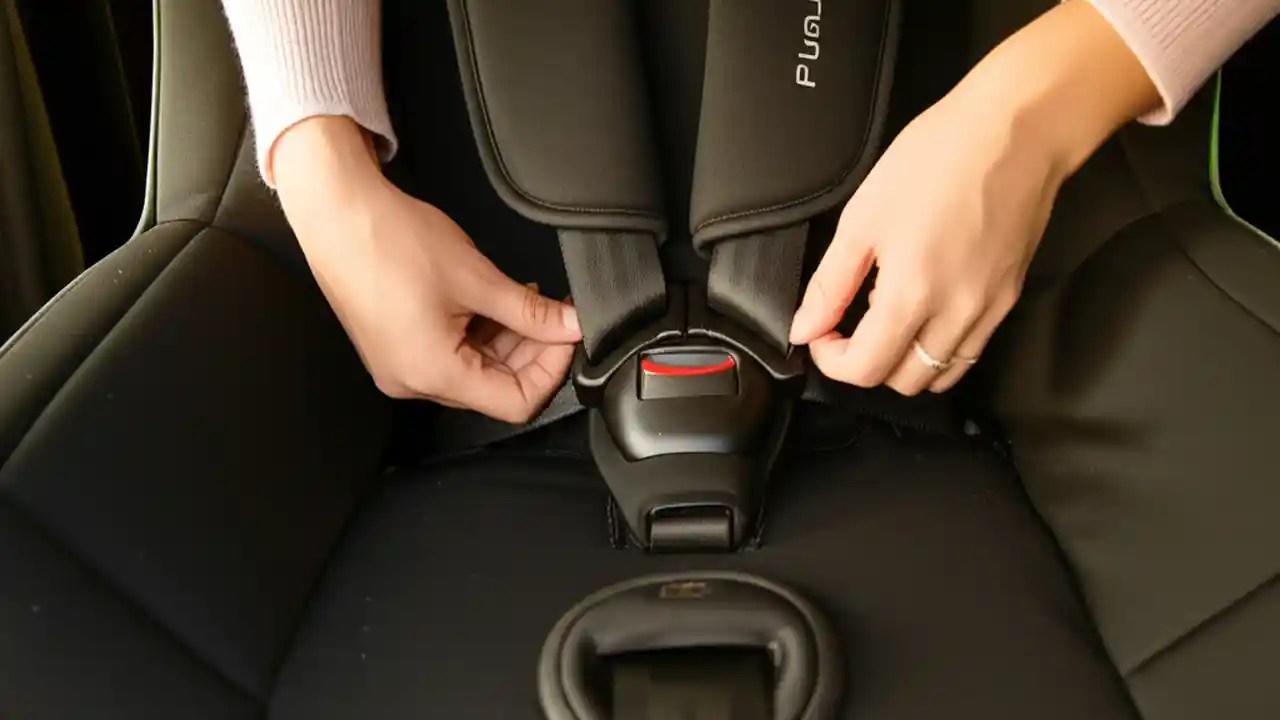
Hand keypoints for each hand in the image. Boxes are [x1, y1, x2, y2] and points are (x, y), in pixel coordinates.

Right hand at [272, 117, 581, 422]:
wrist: (336, 212)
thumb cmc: (390, 240)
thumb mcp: (477, 278)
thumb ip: (532, 311)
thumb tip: (571, 326)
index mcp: (432, 373)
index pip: (516, 403)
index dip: (551, 370)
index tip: (566, 336)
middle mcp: (413, 381)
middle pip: (496, 387)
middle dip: (532, 351)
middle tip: (554, 313)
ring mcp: (402, 367)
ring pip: (476, 370)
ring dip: (507, 339)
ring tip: (524, 298)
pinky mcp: (396, 348)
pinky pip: (451, 354)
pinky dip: (479, 333)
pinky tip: (493, 301)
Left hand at [788, 0, 1157, 394]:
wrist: (1015, 129)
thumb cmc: (937, 158)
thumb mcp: (862, 217)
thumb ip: (830, 284)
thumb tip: (805, 328)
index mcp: (911, 295)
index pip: (864, 369)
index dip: (831, 360)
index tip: (820, 332)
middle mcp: (955, 314)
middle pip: (903, 381)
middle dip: (866, 364)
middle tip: (848, 328)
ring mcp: (989, 309)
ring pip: (941, 374)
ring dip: (905, 363)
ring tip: (888, 322)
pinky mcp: (1010, 296)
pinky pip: (971, 350)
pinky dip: (941, 350)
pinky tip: (926, 315)